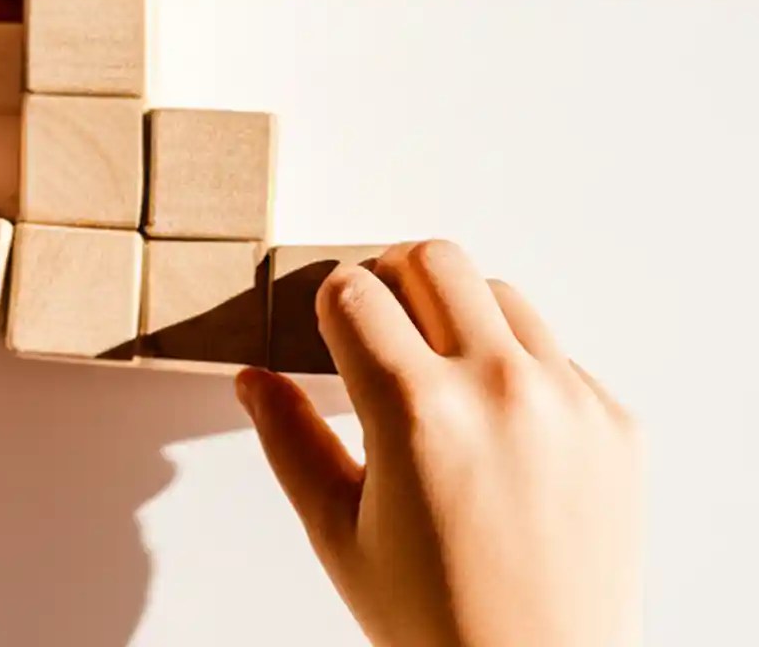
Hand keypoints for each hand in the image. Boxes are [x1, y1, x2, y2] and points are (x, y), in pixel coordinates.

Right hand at [237, 241, 642, 646]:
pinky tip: (494, 427)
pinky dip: (515, 368)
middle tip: (377, 321)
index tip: (327, 324)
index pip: (354, 293)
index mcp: (416, 411)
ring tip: (437, 374)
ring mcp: (569, 400)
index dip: (328, 303)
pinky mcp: (615, 422)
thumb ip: (288, 440)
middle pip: (433, 259)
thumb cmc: (435, 621)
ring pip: (500, 294)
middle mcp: (500, 388)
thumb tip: (255, 380)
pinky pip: (556, 354)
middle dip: (390, 277)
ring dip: (456, 314)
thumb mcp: (335, 531)